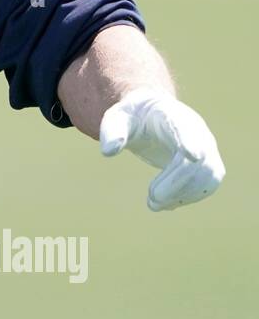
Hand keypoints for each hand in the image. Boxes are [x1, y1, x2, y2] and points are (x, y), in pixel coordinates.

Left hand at [99, 87, 224, 211]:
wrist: (150, 118)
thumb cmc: (132, 119)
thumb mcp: (116, 120)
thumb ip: (112, 133)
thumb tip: (108, 151)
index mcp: (172, 115)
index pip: (186, 127)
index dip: (190, 141)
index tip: (193, 155)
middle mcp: (196, 130)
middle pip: (199, 159)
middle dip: (176, 183)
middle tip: (151, 198)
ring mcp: (206, 147)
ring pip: (208, 176)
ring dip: (182, 195)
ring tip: (153, 202)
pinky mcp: (208, 164)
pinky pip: (208, 185)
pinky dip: (187, 198)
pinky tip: (165, 203)